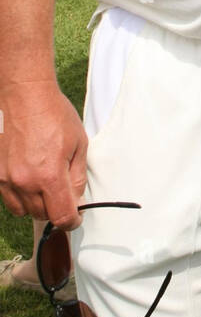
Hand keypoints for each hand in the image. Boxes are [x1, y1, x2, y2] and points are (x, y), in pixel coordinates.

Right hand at [0, 81, 87, 229]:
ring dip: (37, 205)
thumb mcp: (78, 143)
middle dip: (56, 210)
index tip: (76, 217)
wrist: (24, 95)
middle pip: (42, 215)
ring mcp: (7, 178)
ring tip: (45, 185)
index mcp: (49, 176)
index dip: (72, 221)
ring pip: (23, 210)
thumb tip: (76, 199)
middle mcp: (25, 181)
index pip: (61, 216)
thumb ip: (77, 176)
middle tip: (64, 194)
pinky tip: (29, 178)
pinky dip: (20, 196)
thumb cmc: (54, 114)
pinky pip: (9, 198)